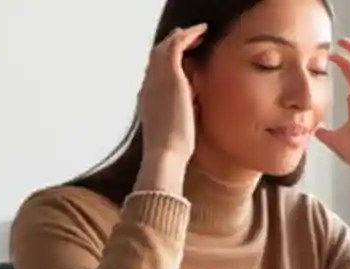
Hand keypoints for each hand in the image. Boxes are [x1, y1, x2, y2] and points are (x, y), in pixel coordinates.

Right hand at [135, 23, 206, 193]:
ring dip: (181, 38)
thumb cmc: (173, 152)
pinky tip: (202, 32)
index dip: (166, 65)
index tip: (181, 63)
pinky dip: (189, 36)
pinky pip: (177, 45)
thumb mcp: (176, 131)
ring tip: (197, 34)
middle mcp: (148, 86)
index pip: (154, 75)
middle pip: (156, 57)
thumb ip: (182, 116)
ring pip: (165, 47)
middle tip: (188, 40)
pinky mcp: (170, 75)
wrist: (165, 154)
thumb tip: (195, 110)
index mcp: (148, 100)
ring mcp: (157, 79)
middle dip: (171, 47)